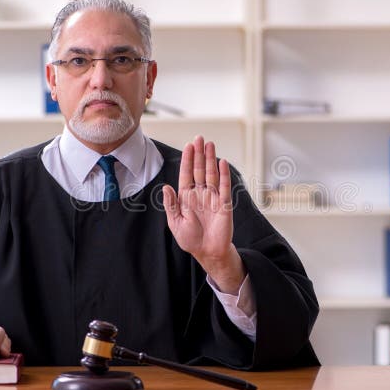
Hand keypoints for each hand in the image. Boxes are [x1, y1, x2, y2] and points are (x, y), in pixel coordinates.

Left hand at [163, 135, 244, 292]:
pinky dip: (223, 174)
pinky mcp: (224, 203)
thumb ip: (171, 205)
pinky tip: (222, 162)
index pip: (187, 174)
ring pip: (211, 174)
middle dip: (199, 154)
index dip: (188, 160)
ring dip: (211, 159)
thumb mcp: (175, 223)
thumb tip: (166, 186)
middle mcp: (200, 194)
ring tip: (210, 144)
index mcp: (186, 197)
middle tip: (199, 138)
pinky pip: (224, 186)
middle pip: (199, 170)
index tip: (188, 146)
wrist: (208, 252)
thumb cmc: (190, 239)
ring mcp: (212, 197)